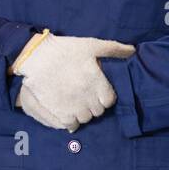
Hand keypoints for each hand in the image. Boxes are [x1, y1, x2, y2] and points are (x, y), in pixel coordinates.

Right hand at [14, 34, 134, 130]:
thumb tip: (132, 51)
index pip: (109, 100)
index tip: (98, 91)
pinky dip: (71, 121)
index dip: (105, 96)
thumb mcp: (92, 44)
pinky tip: (67, 111)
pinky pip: (71, 125)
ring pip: (85, 118)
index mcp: (96, 81)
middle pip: (98, 111)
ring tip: (76, 102)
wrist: (36, 57)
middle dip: (94, 104)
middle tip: (85, 95)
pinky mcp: (58, 113)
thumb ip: (114, 49)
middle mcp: (86, 97)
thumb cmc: (65, 49)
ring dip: (83, 112)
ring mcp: (72, 107)